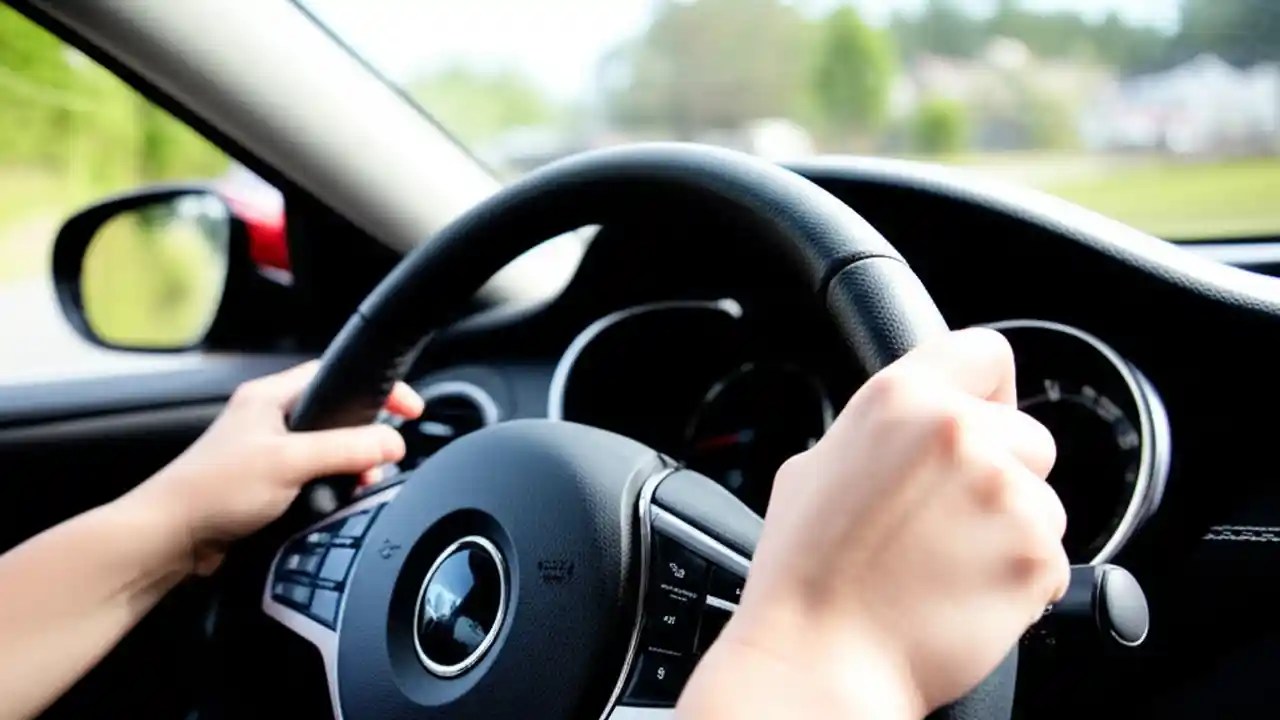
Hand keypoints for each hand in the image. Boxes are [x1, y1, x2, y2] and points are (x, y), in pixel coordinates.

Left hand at [124, 361, 422, 575]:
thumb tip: (391, 442)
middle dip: (365, 438)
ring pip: (328, 451)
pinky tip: (331, 503)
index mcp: (270, 396)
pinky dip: (329, 489)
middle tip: (382, 459)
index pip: (336, 375)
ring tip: (357, 485)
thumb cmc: (211, 491)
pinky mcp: (267, 485)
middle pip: (337, 416)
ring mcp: (267, 453)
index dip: (376, 387)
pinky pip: (314, 478)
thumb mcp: (290, 462)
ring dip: (348, 468)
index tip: (409, 407)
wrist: (170, 539)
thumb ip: (346, 448)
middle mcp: (269, 419)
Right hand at [679, 328, 1067, 718]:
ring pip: (1045, 502)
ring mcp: (1003, 495)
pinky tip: (964, 595)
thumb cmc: (807, 576)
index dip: (988, 392)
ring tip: (947, 566)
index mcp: (899, 399)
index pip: (986, 353)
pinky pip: (1052, 560)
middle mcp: (957, 434)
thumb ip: (875, 433)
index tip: (983, 421)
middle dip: (1004, 474)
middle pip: (1029, 436)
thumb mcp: (813, 469)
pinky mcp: (1035, 556)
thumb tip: (905, 429)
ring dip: (1013, 532)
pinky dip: (1020, 582)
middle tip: (948, 520)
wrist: (821, 660)